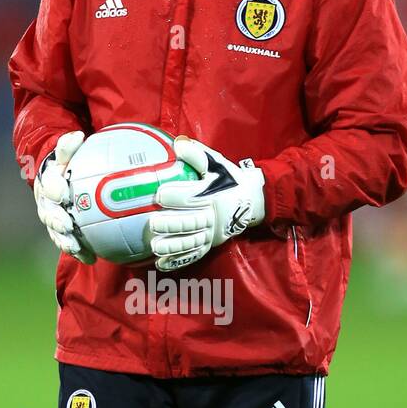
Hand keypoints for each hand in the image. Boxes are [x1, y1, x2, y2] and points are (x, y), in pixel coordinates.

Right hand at [34, 130, 94, 264]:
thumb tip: (77, 135)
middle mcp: (46, 202)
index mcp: (47, 181)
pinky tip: (91, 258)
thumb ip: (69, 147)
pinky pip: (68, 244)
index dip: (54, 189)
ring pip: (55, 232)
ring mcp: (52, 220)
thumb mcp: (67, 153)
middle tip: (68, 225)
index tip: (63, 193)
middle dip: (56, 220)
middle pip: (48, 213)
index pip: (48, 184)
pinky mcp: (60, 234)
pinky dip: (78, 252)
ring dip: (65, 240)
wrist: (60, 181)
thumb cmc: (68, 166)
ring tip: (76, 247)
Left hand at [149, 137, 265, 270]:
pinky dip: (178, 260)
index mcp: (213, 195)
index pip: (192, 196)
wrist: (253, 200)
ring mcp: (212, 233)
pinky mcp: (211, 245)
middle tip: (153, 223)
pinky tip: (161, 263)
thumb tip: (178, 143)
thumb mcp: (217, 164)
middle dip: (172, 224)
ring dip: (173, 245)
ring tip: (155, 246)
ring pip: (192, 242)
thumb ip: (197, 155)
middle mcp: (213, 216)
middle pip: (191, 222)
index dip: (175, 196)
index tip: (159, 195)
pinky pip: (194, 255)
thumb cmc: (229, 179)